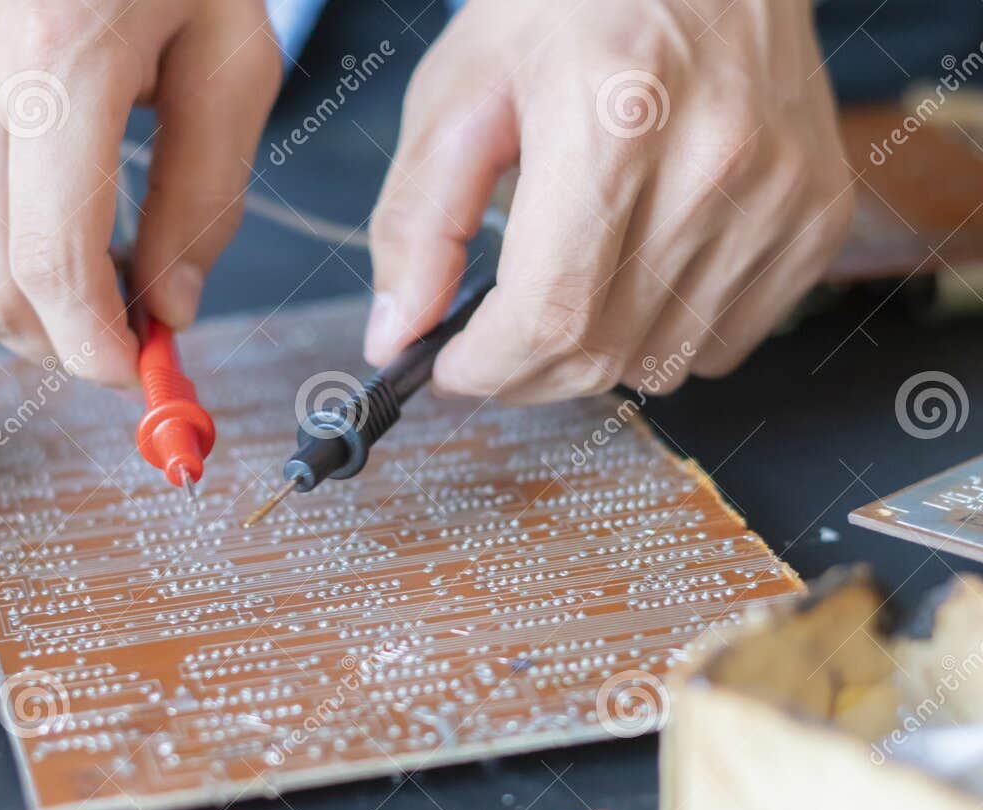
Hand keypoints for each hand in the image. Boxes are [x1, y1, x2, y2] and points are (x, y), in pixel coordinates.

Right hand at [0, 0, 282, 383]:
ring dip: (13, 311)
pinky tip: (27, 224)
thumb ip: (207, 196)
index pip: (51, 261)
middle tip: (117, 332)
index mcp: (56, 54)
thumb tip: (168, 310)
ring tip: (78, 275)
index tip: (137, 369)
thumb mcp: (231, 59)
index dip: (96, 346)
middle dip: (58, 343)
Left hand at [366, 0, 854, 400]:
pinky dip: (663, 336)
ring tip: (564, 286)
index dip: (485, 368)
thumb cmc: (576, 1)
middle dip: (524, 374)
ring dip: (591, 356)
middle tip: (489, 340)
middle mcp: (714, 161)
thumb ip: (419, 221)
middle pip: (601, 353)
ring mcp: (778, 193)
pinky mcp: (814, 214)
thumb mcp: (462, 88)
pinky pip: (724, 343)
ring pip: (660, 363)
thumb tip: (395, 336)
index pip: (549, 314)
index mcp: (614, 120)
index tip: (448, 367)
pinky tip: (635, 273)